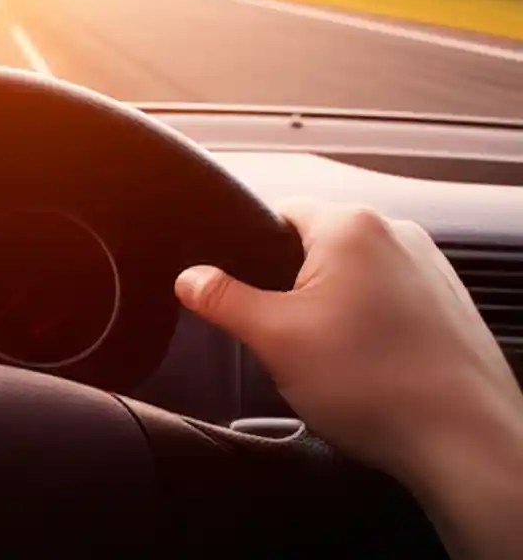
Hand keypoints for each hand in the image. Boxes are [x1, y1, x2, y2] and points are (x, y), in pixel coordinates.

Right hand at [175, 200, 522, 559]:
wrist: (463, 440)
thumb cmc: (374, 384)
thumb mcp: (274, 339)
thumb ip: (223, 300)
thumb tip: (190, 277)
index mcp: (349, 226)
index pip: (277, 214)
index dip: (251, 255)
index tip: (247, 297)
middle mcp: (396, 232)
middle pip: (316, 247)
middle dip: (294, 290)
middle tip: (290, 339)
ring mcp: (430, 267)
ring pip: (352, 277)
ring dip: (333, 310)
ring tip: (335, 360)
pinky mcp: (449, 303)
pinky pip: (388, 301)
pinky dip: (370, 327)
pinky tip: (369, 368)